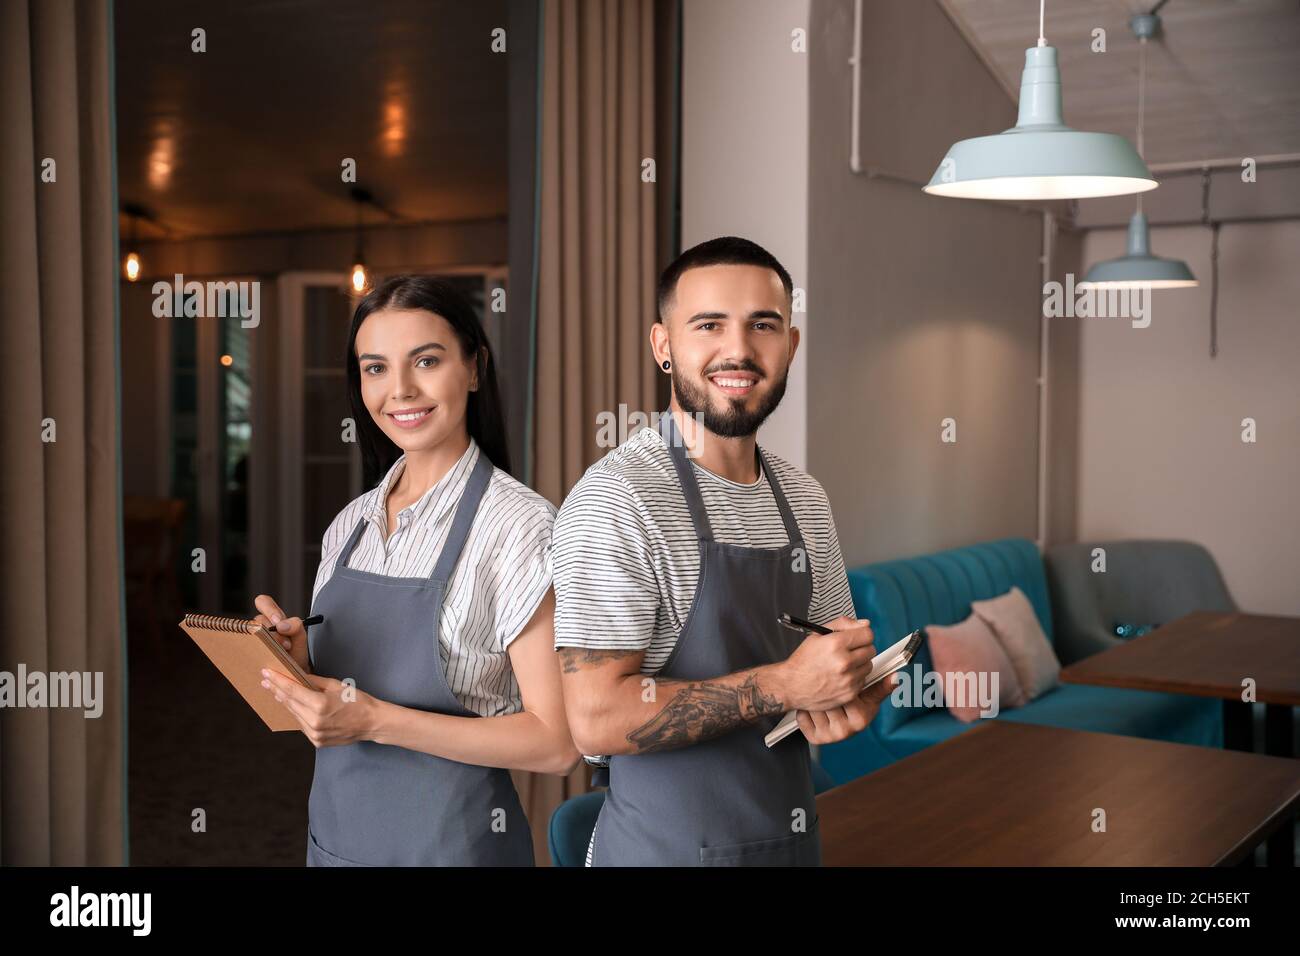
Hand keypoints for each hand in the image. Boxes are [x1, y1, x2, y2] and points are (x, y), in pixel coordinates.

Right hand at [253, 594, 311, 674]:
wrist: (292, 675)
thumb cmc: (296, 655)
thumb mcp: (300, 640)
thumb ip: (296, 627)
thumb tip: (281, 625)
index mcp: (274, 619)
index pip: (263, 602)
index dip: (268, 609)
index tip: (279, 623)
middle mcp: (261, 626)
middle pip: (257, 620)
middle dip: (272, 632)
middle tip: (285, 645)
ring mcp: (253, 639)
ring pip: (251, 634)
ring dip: (267, 644)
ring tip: (280, 655)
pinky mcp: (247, 652)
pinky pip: (243, 648)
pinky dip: (254, 653)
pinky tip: (267, 660)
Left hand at [260, 668, 379, 747]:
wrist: (371, 722)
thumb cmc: (357, 701)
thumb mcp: (336, 685)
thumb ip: (314, 681)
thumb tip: (297, 676)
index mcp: (320, 705)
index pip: (292, 690)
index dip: (278, 681)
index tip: (266, 674)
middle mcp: (314, 721)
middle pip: (289, 703)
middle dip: (277, 690)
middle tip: (266, 681)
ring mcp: (315, 734)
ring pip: (294, 715)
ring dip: (285, 702)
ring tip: (276, 692)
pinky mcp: (316, 741)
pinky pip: (302, 725)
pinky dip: (297, 714)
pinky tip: (294, 706)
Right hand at [776, 616, 875, 710]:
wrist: (791, 686)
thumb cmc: (803, 660)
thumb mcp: (818, 634)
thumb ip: (843, 624)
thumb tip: (865, 624)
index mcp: (835, 643)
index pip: (867, 634)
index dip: (862, 635)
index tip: (857, 638)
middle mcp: (843, 662)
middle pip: (871, 650)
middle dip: (861, 648)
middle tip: (848, 651)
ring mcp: (847, 679)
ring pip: (868, 665)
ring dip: (860, 664)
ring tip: (843, 665)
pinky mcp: (849, 693)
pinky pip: (863, 680)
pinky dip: (855, 678)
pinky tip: (841, 676)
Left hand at [795, 671, 898, 744]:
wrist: (836, 723)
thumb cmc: (854, 705)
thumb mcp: (868, 696)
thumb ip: (880, 686)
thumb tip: (896, 677)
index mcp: (861, 719)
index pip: (847, 694)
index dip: (842, 686)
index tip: (841, 680)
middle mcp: (846, 731)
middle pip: (829, 700)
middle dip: (827, 691)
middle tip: (829, 690)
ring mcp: (830, 737)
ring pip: (815, 706)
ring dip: (814, 700)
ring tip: (821, 700)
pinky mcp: (815, 739)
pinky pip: (803, 716)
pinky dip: (805, 711)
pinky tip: (813, 709)